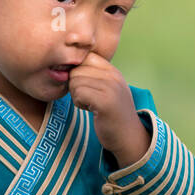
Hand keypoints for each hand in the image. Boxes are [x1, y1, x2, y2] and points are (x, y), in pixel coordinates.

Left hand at [67, 53, 150, 167]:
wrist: (128, 137)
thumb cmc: (111, 115)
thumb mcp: (107, 89)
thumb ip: (93, 76)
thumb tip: (66, 65)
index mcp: (113, 70)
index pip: (85, 57)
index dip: (77, 71)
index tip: (83, 86)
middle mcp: (113, 75)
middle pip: (76, 70)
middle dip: (75, 85)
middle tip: (86, 99)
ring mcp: (110, 87)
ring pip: (75, 81)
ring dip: (76, 95)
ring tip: (89, 104)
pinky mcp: (105, 101)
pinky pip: (78, 93)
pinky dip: (78, 103)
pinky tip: (89, 109)